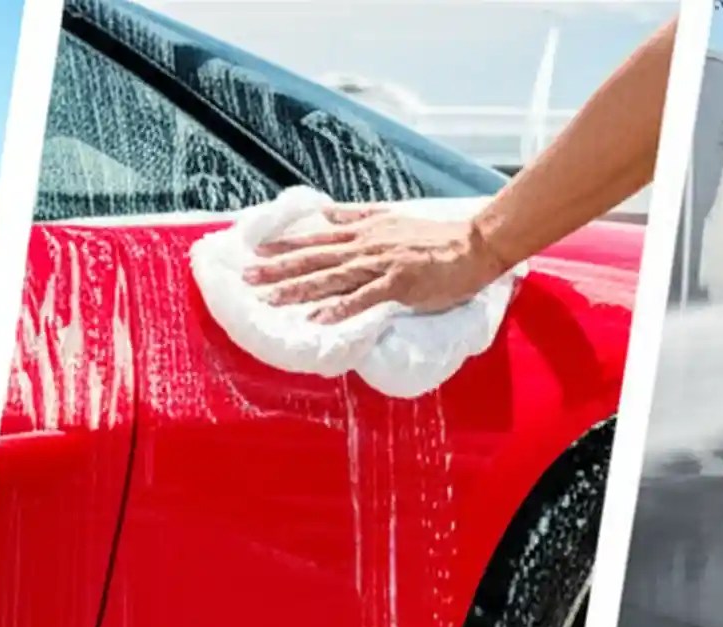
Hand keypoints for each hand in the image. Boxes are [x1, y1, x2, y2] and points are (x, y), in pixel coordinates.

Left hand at [243, 206, 508, 323]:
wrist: (475, 243)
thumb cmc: (437, 237)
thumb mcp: (391, 217)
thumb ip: (357, 216)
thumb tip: (327, 212)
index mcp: (364, 232)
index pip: (316, 240)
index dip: (285, 247)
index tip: (256, 253)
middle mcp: (366, 246)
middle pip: (314, 258)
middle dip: (278, 268)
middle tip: (247, 277)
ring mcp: (381, 264)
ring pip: (332, 277)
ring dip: (299, 288)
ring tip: (270, 299)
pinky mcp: (399, 283)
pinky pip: (364, 298)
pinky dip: (340, 308)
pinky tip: (318, 318)